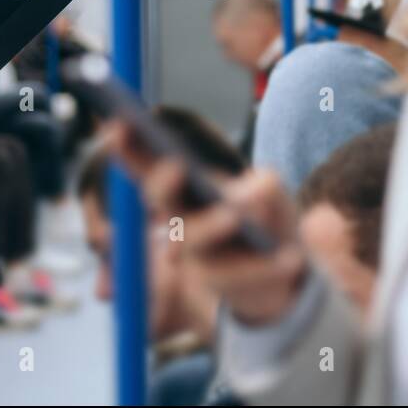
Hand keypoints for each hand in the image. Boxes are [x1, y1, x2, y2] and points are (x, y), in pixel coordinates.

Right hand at [102, 122, 308, 325]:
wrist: (285, 270)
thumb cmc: (267, 217)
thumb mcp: (271, 193)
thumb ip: (263, 188)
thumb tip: (247, 200)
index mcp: (183, 187)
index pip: (147, 163)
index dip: (129, 145)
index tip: (118, 123)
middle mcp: (179, 218)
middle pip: (160, 198)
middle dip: (162, 182)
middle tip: (175, 165)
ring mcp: (193, 254)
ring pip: (192, 240)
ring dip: (210, 225)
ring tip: (232, 215)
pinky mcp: (219, 284)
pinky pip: (233, 275)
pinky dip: (262, 266)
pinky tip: (288, 258)